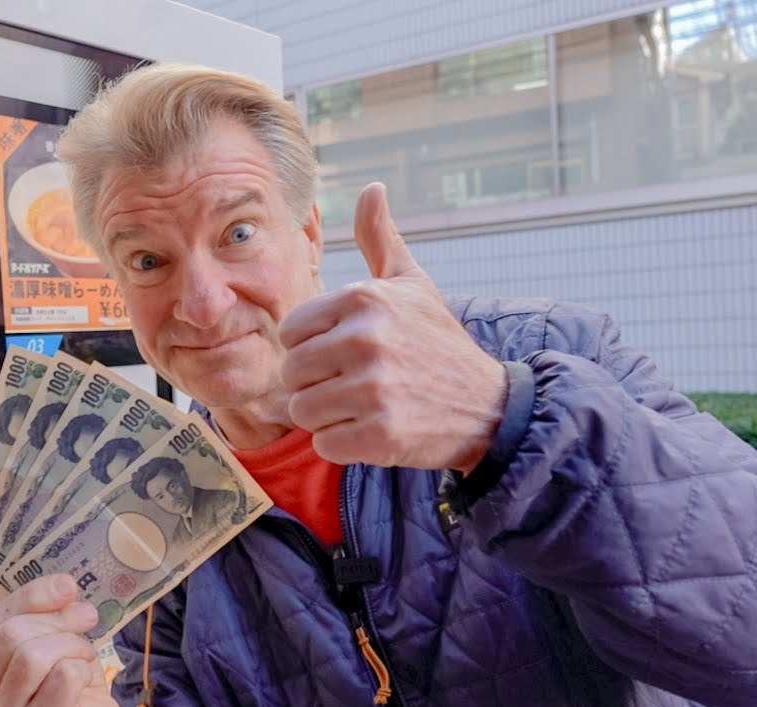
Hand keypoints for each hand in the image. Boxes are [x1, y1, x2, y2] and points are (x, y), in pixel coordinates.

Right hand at [0, 575, 121, 706]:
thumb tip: (61, 586)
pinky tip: (83, 680)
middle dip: (57, 620)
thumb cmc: (73, 687)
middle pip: (11, 634)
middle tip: (86, 617)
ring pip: (32, 656)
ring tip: (83, 655)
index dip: (35, 596)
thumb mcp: (55, 641)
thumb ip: (48, 615)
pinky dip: (81, 670)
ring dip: (71, 646)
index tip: (66, 586)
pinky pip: (62, 678)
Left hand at [278, 183, 507, 472]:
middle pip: (292, 372)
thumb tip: (370, 188)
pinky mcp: (380, 434)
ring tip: (365, 406)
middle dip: (316, 384)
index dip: (312, 347)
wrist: (489, 407)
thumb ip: (381, 239)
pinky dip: (344, 444)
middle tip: (356, 384)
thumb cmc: (437, 343)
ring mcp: (373, 388)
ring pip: (303, 410)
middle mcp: (366, 339)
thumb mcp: (412, 285)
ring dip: (328, 416)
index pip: (290, 330)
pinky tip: (374, 430)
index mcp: (364, 299)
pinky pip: (324, 444)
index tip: (345, 353)